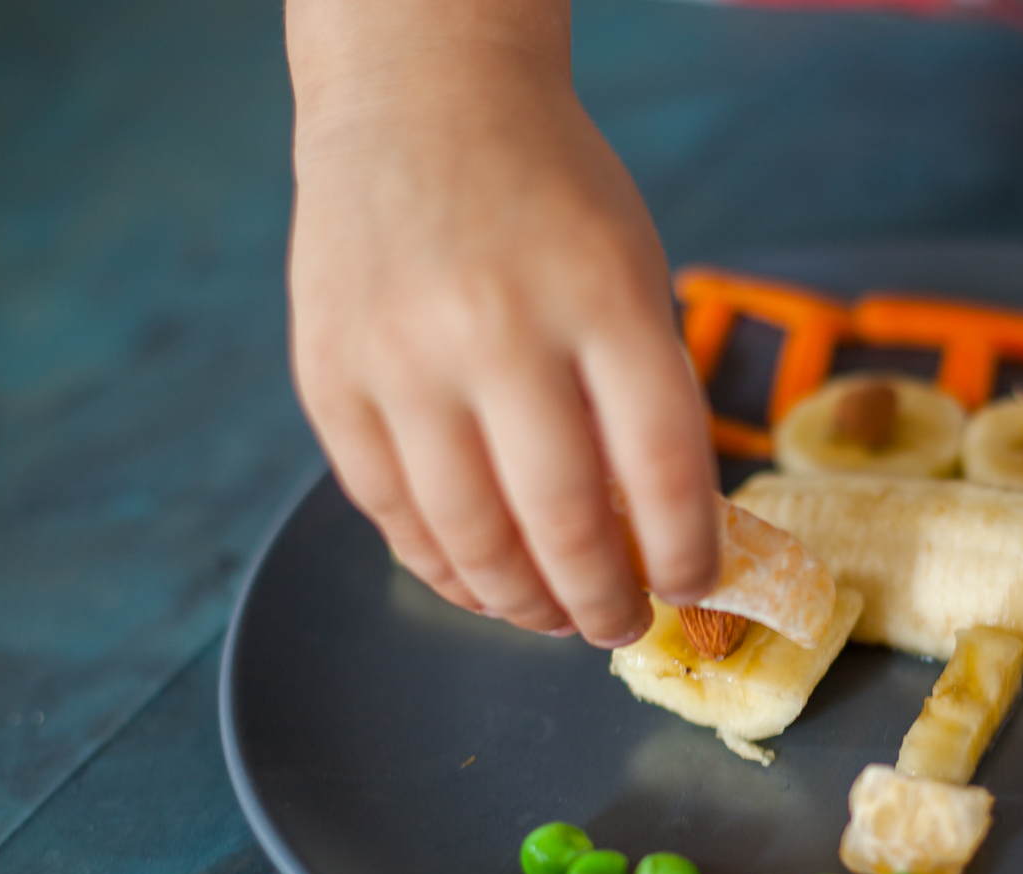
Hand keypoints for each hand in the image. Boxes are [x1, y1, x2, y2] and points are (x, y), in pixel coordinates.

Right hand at [286, 0, 717, 644]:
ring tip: (553, 617)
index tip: (694, 584)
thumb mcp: (633, 270)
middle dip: (603, 600)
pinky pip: (388, 510)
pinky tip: (478, 582)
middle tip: (622, 625)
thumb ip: (647, 393)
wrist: (421, 98)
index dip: (687, 551)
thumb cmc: (551, 196)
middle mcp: (493, 327)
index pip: (661, 466)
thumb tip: (661, 536)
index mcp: (598, 293)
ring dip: (520, 603)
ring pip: (466, 537)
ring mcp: (398, 355)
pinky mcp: (328, 376)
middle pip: (560, 522)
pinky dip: (440, 566)